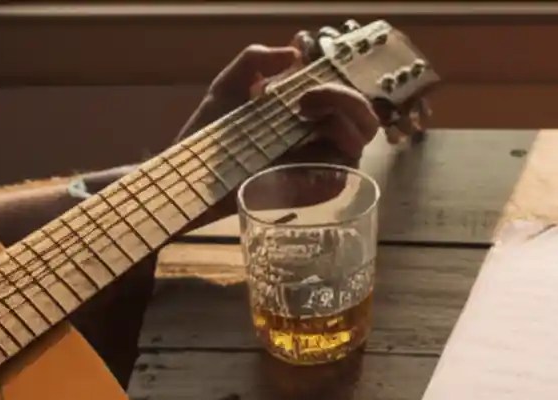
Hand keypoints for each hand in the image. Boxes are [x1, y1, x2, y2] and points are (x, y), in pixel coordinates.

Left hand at [176, 36, 381, 225]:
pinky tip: (301, 144)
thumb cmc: (213, 131)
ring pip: (358, 139)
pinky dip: (328, 151)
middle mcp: (323, 138)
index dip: (338, 78)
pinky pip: (340, 172)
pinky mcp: (317, 190)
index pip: (347, 95)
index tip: (305, 67)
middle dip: (343, 97)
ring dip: (337, 117)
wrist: (192, 172)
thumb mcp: (229, 86)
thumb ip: (255, 59)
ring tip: (300, 111)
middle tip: (305, 95)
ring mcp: (322, 165)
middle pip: (365, 118)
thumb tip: (293, 51)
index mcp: (311, 113)